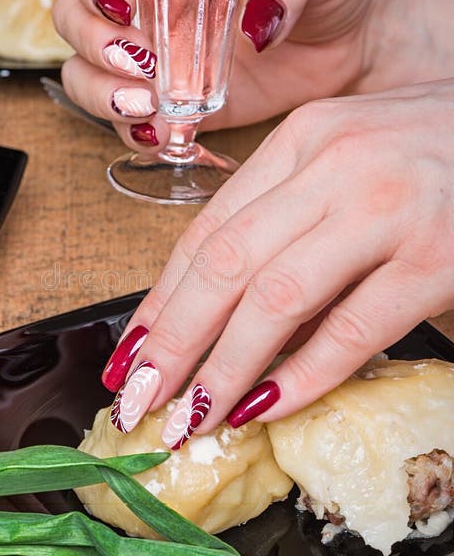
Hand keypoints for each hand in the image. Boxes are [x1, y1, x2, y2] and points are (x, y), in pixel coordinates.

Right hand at [53, 0, 452, 151]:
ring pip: (88, 74)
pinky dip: (135, 132)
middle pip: (77, 19)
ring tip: (149, 105)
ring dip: (104, 94)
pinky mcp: (172, 102)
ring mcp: (156, 56)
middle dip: (95, 46)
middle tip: (141, 64)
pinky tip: (162, 133)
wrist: (357, 35)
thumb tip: (255, 19)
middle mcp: (148, 0)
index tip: (122, 5)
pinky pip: (129, 122)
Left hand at [101, 79, 453, 446]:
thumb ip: (288, 223)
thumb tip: (223, 316)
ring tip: (193, 415)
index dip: (161, 300)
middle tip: (139, 398)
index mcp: (304, 139)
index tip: (131, 353)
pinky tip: (268, 407)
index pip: (209, 229)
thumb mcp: (347, 164)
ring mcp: (388, 209)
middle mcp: (337, 164)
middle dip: (174, 342)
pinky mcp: (437, 257)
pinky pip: (352, 328)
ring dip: (224, 367)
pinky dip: (303, 375)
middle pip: (226, 263)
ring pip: (276, 298)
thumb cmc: (433, 153)